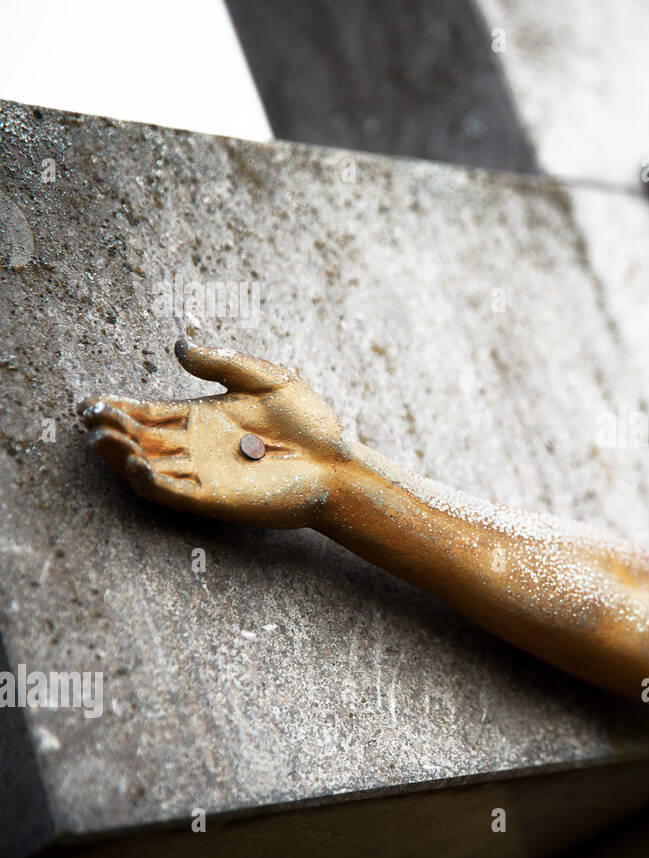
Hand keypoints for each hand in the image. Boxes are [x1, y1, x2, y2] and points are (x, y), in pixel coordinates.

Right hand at [80, 340, 349, 527]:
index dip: (118, 407)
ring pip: (148, 466)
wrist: (337, 462)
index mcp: (200, 417)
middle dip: (111, 429)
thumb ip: (223, 364)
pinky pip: (174, 493)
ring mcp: (201, 474)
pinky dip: (151, 482)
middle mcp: (194, 446)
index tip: (92, 400)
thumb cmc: (308, 422)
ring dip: (121, 455)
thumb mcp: (266, 380)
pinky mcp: (214, 499)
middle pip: (139, 439)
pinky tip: (135, 464)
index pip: (148, 412)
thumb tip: (179, 345)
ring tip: (100, 438)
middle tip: (90, 417)